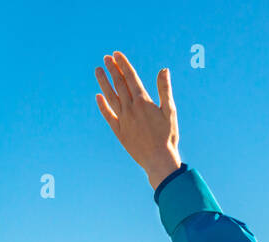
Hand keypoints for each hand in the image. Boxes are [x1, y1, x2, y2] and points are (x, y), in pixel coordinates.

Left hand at [95, 52, 180, 188]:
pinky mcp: (119, 131)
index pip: (130, 78)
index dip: (123, 65)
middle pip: (119, 84)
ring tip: (98, 70)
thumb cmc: (168, 137)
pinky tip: (98, 97)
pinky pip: (108, 115)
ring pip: (110, 96)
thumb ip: (165, 90)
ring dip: (103, 82)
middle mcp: (130, 108)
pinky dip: (102, 105)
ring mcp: (123, 119)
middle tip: (106, 58)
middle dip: (112, 70)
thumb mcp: (170, 112)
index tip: (116, 54)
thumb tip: (164, 70)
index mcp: (143, 102)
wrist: (159, 160)